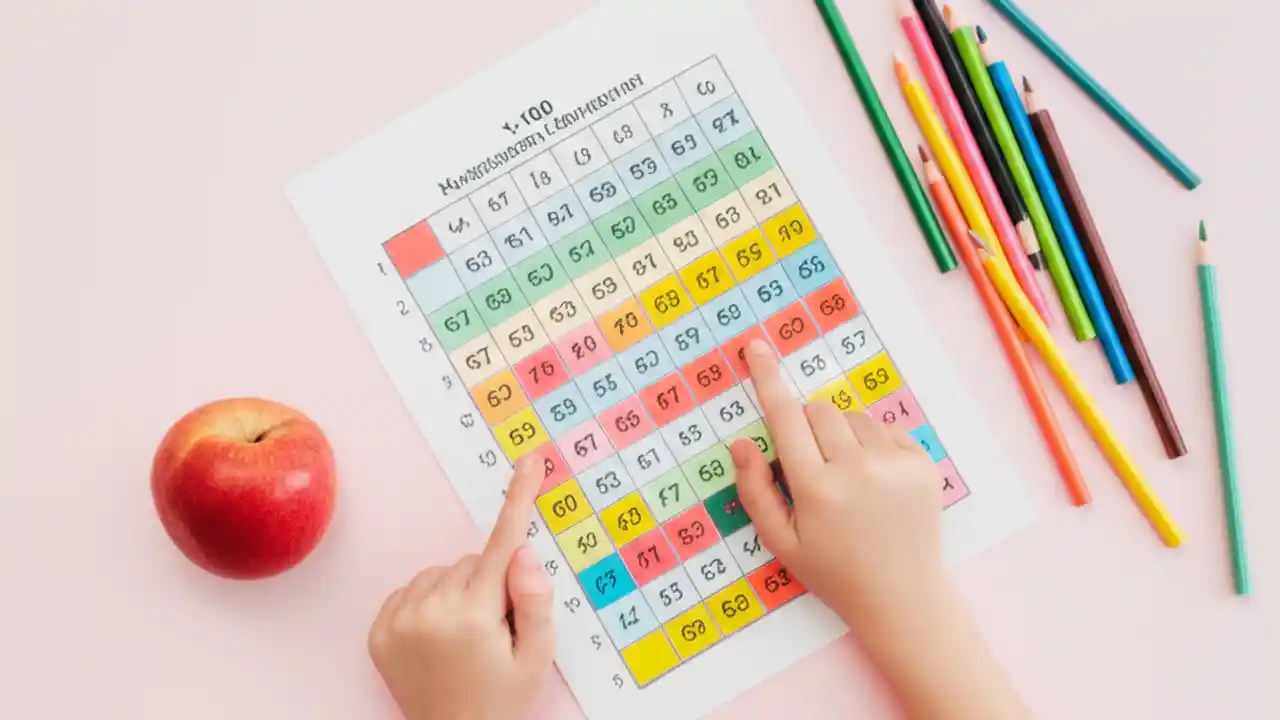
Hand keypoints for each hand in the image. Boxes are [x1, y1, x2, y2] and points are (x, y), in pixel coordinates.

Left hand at [368, 456, 552, 719]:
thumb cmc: (502, 700)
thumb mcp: (536, 657)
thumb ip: (535, 600)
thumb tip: (523, 551)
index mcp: (473, 617)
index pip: (503, 546)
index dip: (519, 499)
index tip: (528, 460)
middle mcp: (429, 613)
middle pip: (474, 562)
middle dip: (491, 583)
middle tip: (496, 630)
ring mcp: (398, 621)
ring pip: (443, 573)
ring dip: (459, 592)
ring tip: (466, 638)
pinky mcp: (378, 630)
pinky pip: (414, 589)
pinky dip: (430, 602)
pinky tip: (440, 636)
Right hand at [731, 340, 944, 626]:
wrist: (901, 596)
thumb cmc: (832, 570)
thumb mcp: (780, 541)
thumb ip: (755, 490)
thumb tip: (741, 443)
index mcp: (816, 489)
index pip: (785, 418)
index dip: (768, 380)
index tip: (756, 348)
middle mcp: (856, 470)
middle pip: (819, 410)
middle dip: (808, 426)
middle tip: (813, 464)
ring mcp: (894, 464)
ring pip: (852, 415)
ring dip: (841, 433)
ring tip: (847, 476)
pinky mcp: (921, 462)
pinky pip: (884, 427)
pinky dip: (872, 443)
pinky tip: (874, 480)